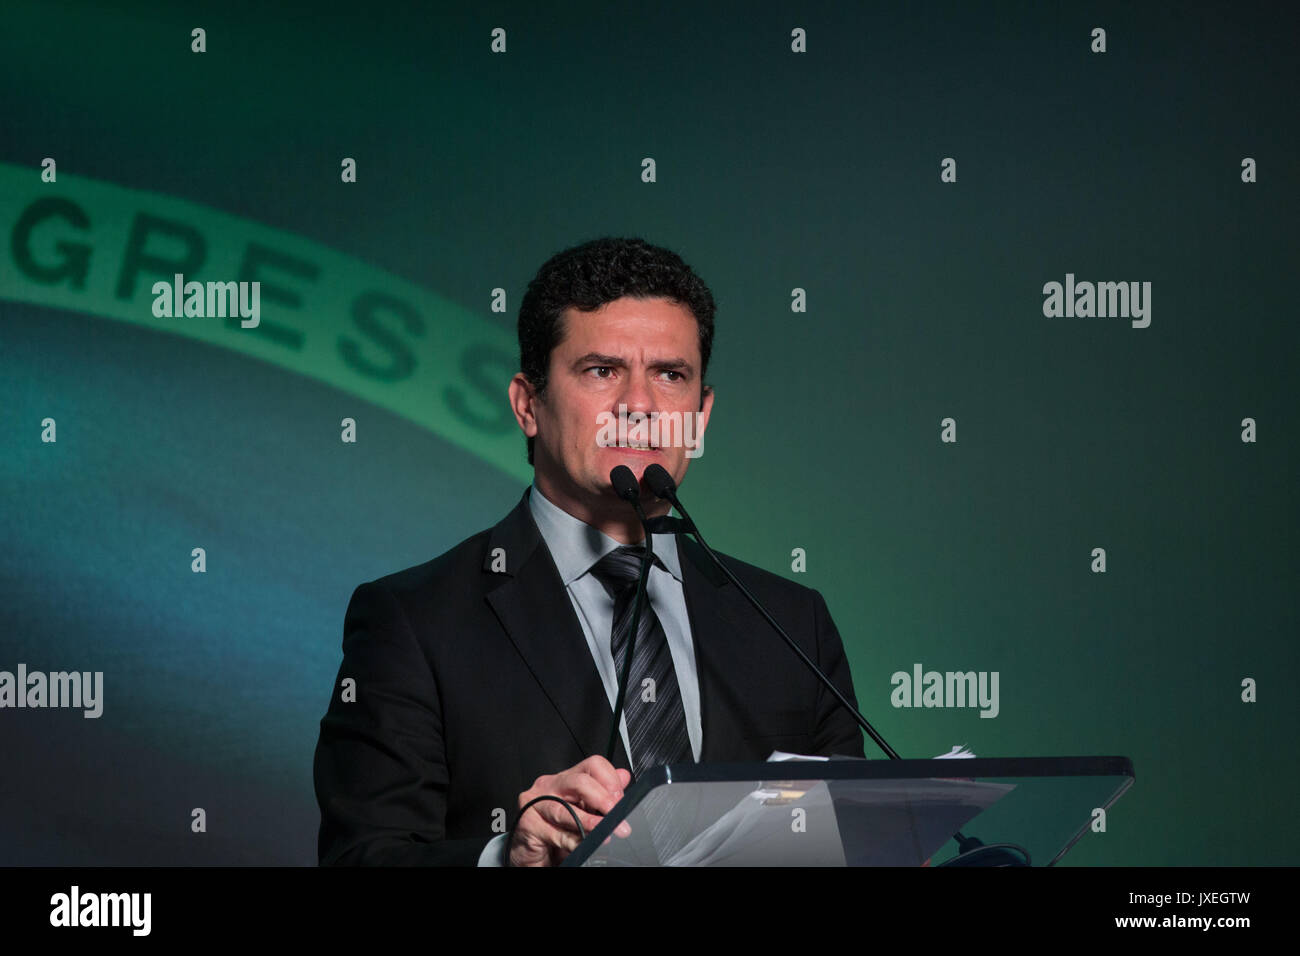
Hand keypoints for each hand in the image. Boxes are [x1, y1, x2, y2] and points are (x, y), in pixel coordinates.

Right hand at [508, 755, 632, 866]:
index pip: (592, 765)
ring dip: (590, 822)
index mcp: (567, 778)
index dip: (610, 780)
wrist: (530, 852)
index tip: (621, 800)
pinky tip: (582, 844)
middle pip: (580, 782)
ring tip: (607, 831)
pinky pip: (554, 832)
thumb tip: (624, 777)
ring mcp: (535, 802)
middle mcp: (550, 785)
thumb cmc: (556, 829)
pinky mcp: (527, 823)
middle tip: (617, 815)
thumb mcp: (584, 810)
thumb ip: (603, 794)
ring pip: (566, 809)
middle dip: (602, 799)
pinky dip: (572, 840)